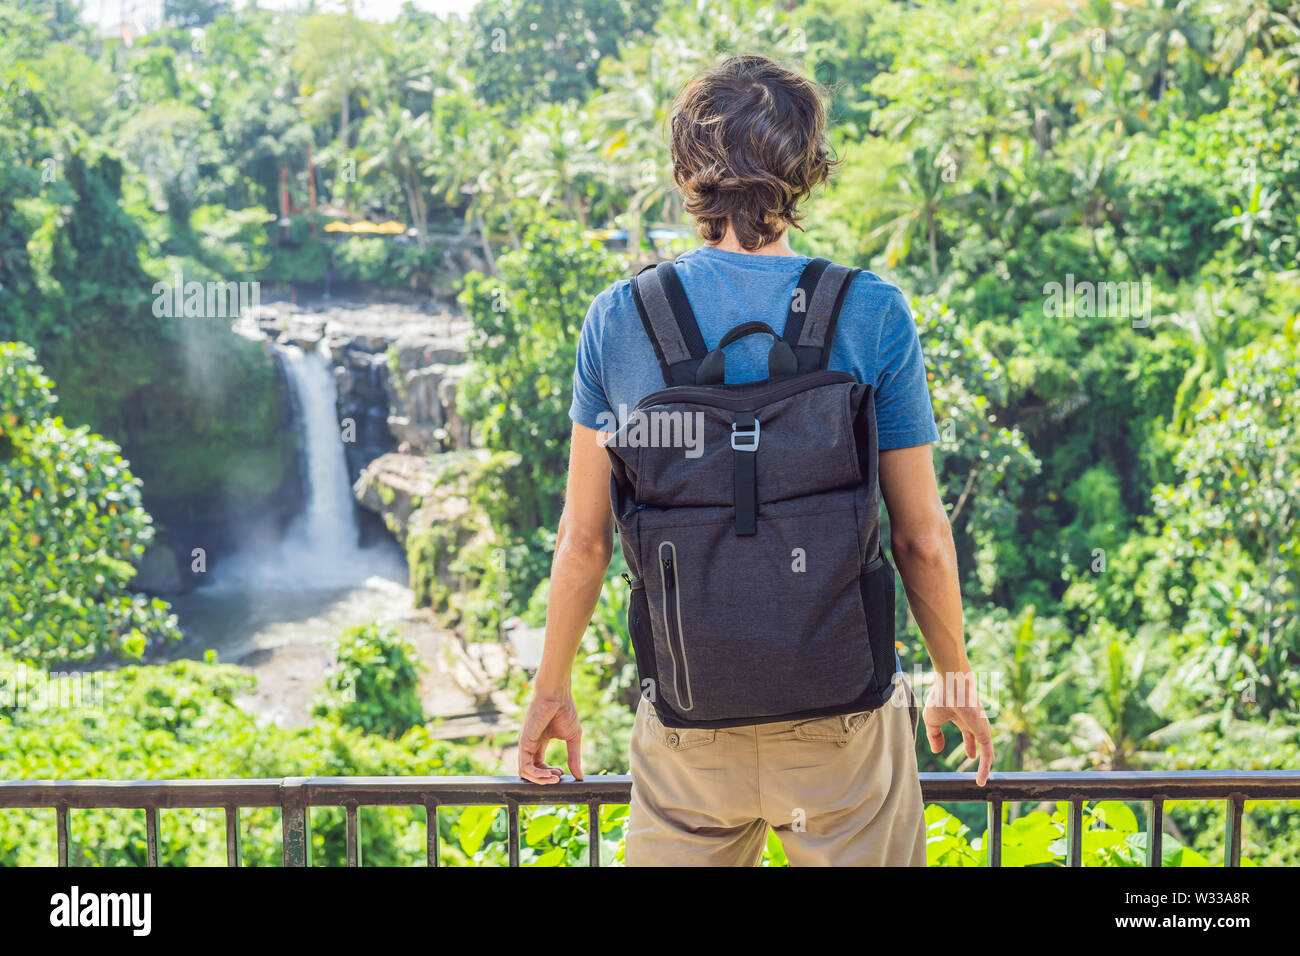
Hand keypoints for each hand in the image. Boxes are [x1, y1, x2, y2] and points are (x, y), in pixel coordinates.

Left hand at [517, 688, 583, 783]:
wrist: (557, 695)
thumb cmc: (565, 711)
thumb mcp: (573, 738)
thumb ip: (574, 758)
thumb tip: (580, 777)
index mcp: (539, 742)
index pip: (539, 765)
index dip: (549, 774)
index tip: (562, 773)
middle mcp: (530, 745)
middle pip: (531, 771)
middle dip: (545, 779)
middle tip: (558, 777)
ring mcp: (525, 744)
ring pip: (526, 773)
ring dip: (541, 780)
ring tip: (554, 778)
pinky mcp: (524, 743)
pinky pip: (525, 767)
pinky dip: (537, 775)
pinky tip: (549, 774)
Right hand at [922, 671, 993, 785]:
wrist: (952, 688)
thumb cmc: (941, 699)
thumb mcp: (932, 720)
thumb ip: (934, 736)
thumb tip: (937, 751)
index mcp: (961, 715)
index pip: (967, 731)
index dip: (968, 743)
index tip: (969, 753)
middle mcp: (973, 721)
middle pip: (976, 737)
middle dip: (974, 748)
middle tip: (973, 756)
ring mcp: (980, 727)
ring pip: (985, 749)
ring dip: (984, 765)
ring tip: (982, 779)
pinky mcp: (984, 733)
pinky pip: (987, 754)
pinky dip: (985, 768)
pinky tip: (982, 780)